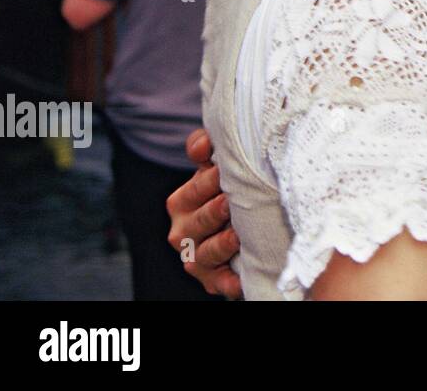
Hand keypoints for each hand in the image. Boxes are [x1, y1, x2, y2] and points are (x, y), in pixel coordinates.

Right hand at [166, 128, 241, 298]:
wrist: (245, 225)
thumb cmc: (228, 190)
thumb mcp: (218, 168)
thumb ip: (207, 150)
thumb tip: (202, 143)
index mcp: (182, 202)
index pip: (193, 192)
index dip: (207, 182)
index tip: (222, 171)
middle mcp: (183, 232)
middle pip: (196, 222)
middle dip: (213, 212)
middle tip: (230, 201)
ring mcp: (197, 257)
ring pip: (204, 254)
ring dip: (220, 245)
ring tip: (238, 236)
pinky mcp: (213, 280)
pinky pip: (219, 283)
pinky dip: (228, 282)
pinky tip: (239, 280)